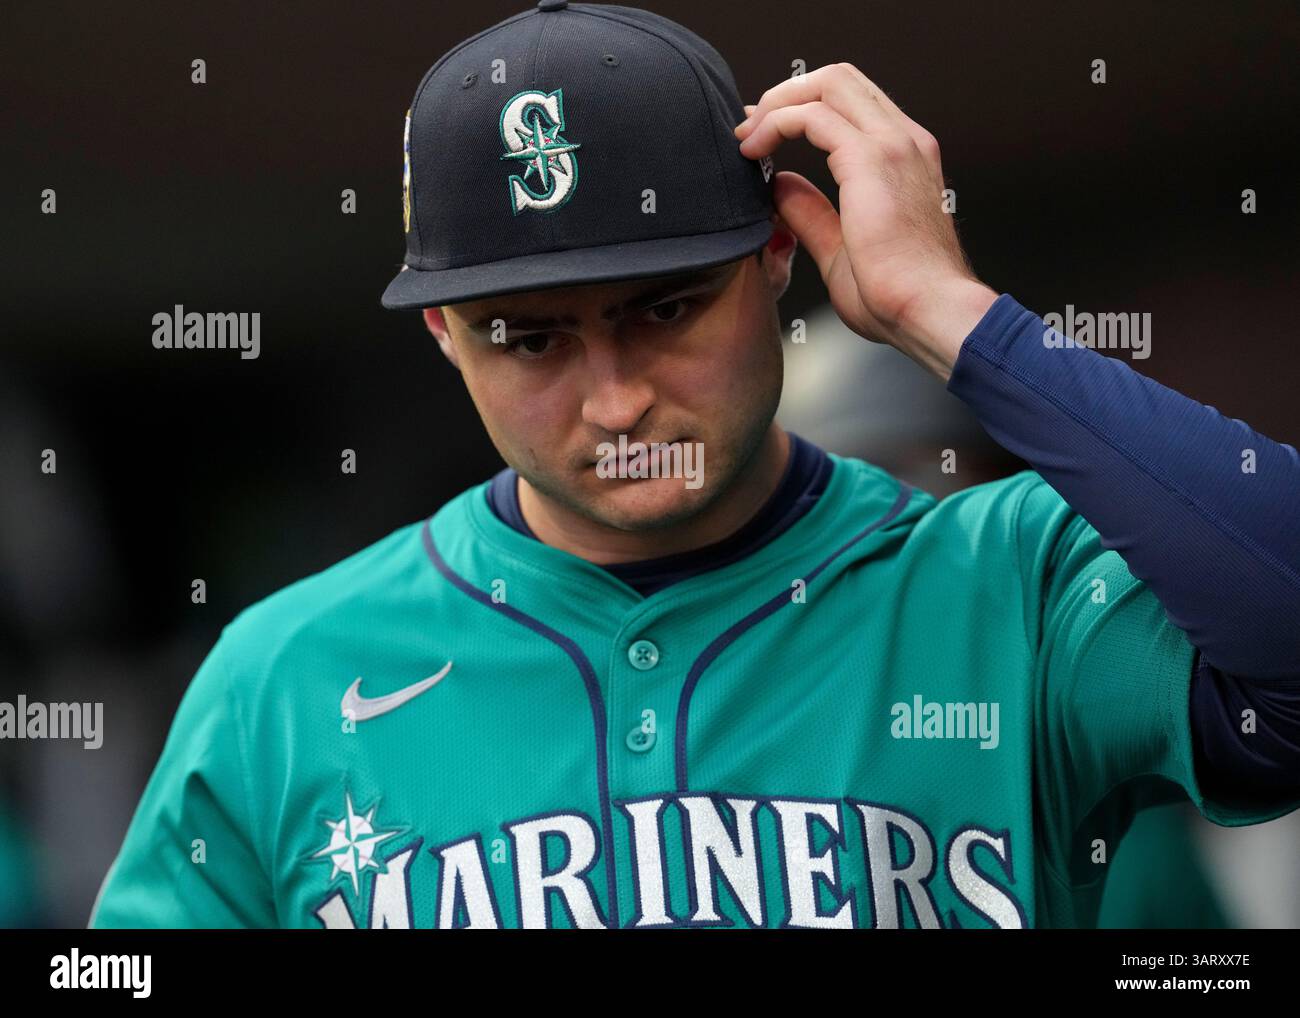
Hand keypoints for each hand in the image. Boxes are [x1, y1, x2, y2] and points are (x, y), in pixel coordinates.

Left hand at [735, 63, 996, 377]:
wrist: (929, 311)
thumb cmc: (896, 297)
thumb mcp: (842, 249)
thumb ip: (813, 214)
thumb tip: (781, 186)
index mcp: (905, 159)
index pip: (851, 105)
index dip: (801, 109)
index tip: (762, 134)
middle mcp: (904, 141)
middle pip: (838, 80)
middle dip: (785, 95)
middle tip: (749, 128)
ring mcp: (892, 144)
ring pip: (826, 84)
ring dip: (778, 104)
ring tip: (747, 138)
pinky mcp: (870, 158)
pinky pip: (812, 116)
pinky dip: (776, 124)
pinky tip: (754, 151)